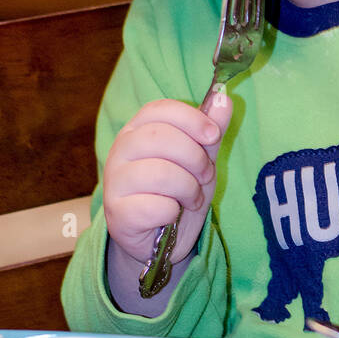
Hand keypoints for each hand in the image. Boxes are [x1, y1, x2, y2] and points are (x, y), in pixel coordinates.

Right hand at [103, 96, 232, 264]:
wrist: (161, 239)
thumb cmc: (178, 191)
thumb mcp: (201, 158)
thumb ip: (210, 130)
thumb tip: (223, 98)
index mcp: (138, 129)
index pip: (159, 109)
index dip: (191, 118)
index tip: (213, 135)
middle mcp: (120, 150)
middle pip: (160, 138)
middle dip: (195, 157)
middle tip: (205, 174)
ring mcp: (115, 181)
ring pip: (159, 173)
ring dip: (188, 188)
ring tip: (192, 197)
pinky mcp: (117, 212)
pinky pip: (154, 205)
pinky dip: (173, 211)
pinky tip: (171, 215)